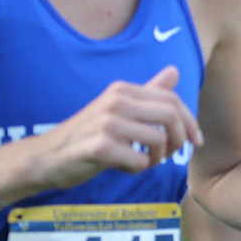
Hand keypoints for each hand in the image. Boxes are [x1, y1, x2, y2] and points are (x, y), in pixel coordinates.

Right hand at [29, 66, 203, 191]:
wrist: (46, 157)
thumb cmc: (87, 135)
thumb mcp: (118, 109)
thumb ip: (148, 93)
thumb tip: (175, 71)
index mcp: (123, 90)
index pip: (172, 100)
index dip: (190, 122)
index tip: (195, 141)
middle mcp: (116, 101)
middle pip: (170, 116)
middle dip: (180, 140)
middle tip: (171, 155)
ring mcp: (107, 123)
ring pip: (158, 140)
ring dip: (158, 158)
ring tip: (143, 161)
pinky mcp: (100, 147)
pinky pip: (139, 161)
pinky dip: (137, 168)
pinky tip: (123, 167)